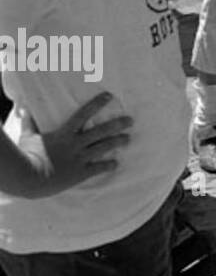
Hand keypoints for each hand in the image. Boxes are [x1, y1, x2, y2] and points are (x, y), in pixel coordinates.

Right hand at [14, 93, 132, 197]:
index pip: (83, 114)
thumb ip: (30, 123)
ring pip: (103, 147)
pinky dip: (108, 166)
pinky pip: (97, 168)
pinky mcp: (79, 173)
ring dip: (118, 142)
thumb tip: (24, 108)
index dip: (97, 104)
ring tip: (128, 138)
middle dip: (117, 124)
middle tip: (131, 120)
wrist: (29, 179)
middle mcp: (75, 144)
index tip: (109, 96)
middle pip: (101, 131)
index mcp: (64, 133)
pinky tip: (116, 163)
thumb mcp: (27, 136)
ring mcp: (79, 159)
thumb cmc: (26, 157)